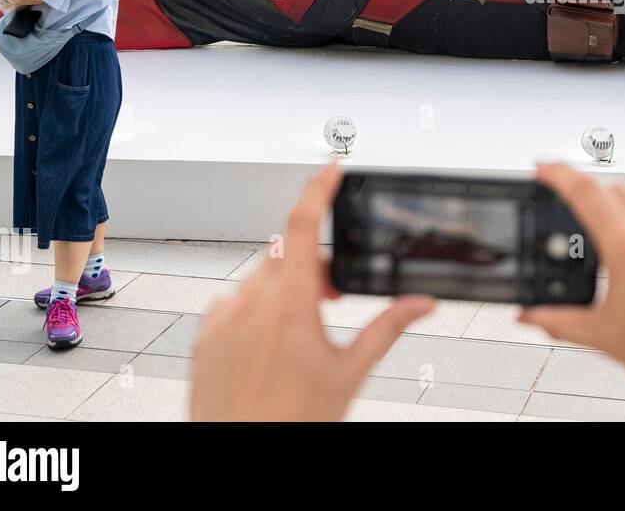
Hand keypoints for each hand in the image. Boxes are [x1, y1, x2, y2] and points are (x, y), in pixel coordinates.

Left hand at [189, 160, 434, 420]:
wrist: (241, 455)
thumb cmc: (291, 422)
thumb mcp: (350, 373)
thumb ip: (387, 329)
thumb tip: (420, 304)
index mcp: (291, 305)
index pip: (304, 225)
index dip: (319, 189)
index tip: (331, 169)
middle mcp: (251, 303)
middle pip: (286, 254)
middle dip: (312, 265)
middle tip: (332, 297)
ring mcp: (222, 319)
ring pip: (259, 279)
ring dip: (283, 289)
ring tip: (299, 333)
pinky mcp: (204, 337)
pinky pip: (232, 303)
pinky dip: (254, 311)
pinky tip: (268, 346)